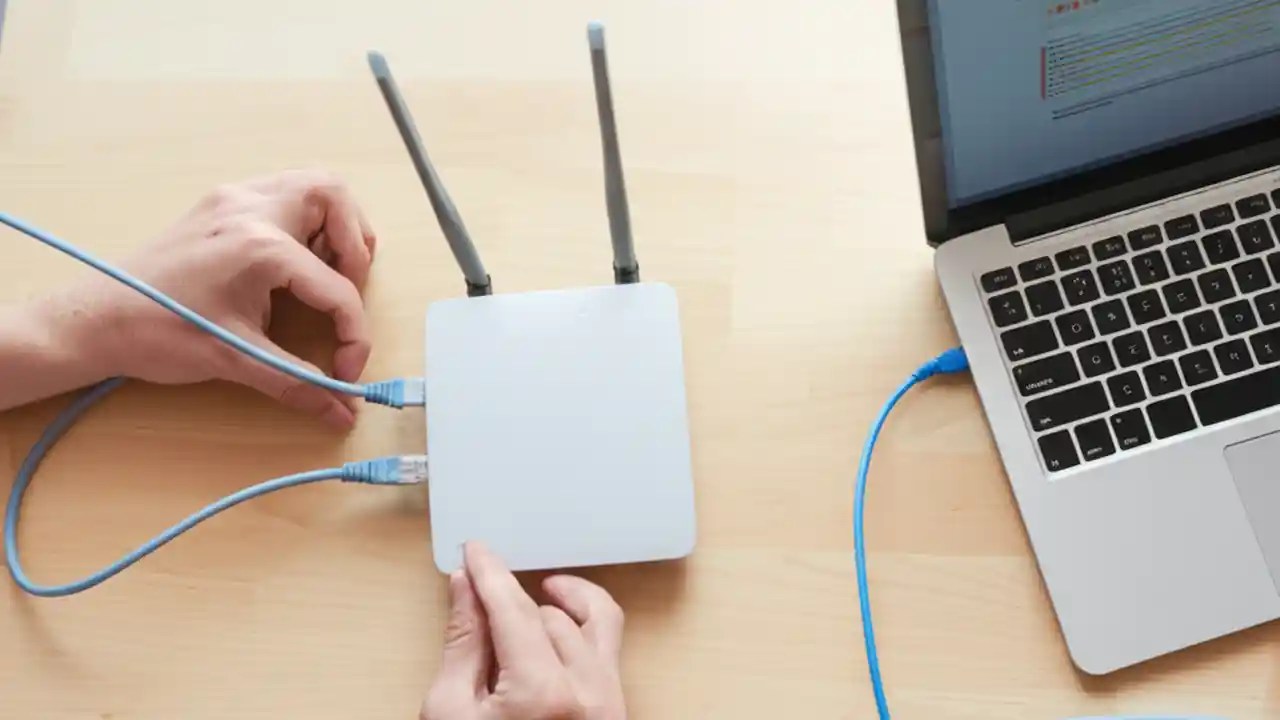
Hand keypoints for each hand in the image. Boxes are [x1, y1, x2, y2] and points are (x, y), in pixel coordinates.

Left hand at [42, 169, 376, 427]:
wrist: (96, 319)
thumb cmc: (159, 334)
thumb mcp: (237, 361)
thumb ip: (299, 384)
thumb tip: (342, 413)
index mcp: (260, 246)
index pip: (337, 285)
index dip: (354, 334)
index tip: (346, 371)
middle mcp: (251, 209)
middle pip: (334, 195)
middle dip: (355, 245)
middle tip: (347, 288)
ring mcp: (233, 200)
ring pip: (310, 186)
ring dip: (333, 227)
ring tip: (326, 272)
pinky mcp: (221, 204)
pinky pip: (281, 195)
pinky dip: (303, 222)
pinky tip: (292, 263)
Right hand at [422, 543, 626, 719]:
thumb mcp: (451, 710)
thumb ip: (464, 641)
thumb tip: (468, 586)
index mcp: (542, 694)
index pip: (513, 609)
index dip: (490, 573)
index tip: (476, 551)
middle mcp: (588, 695)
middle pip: (547, 614)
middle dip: (510, 602)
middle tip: (479, 598)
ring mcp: (610, 704)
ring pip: (590, 622)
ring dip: (552, 610)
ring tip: (524, 609)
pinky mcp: (618, 711)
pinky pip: (609, 648)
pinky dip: (584, 628)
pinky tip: (558, 628)